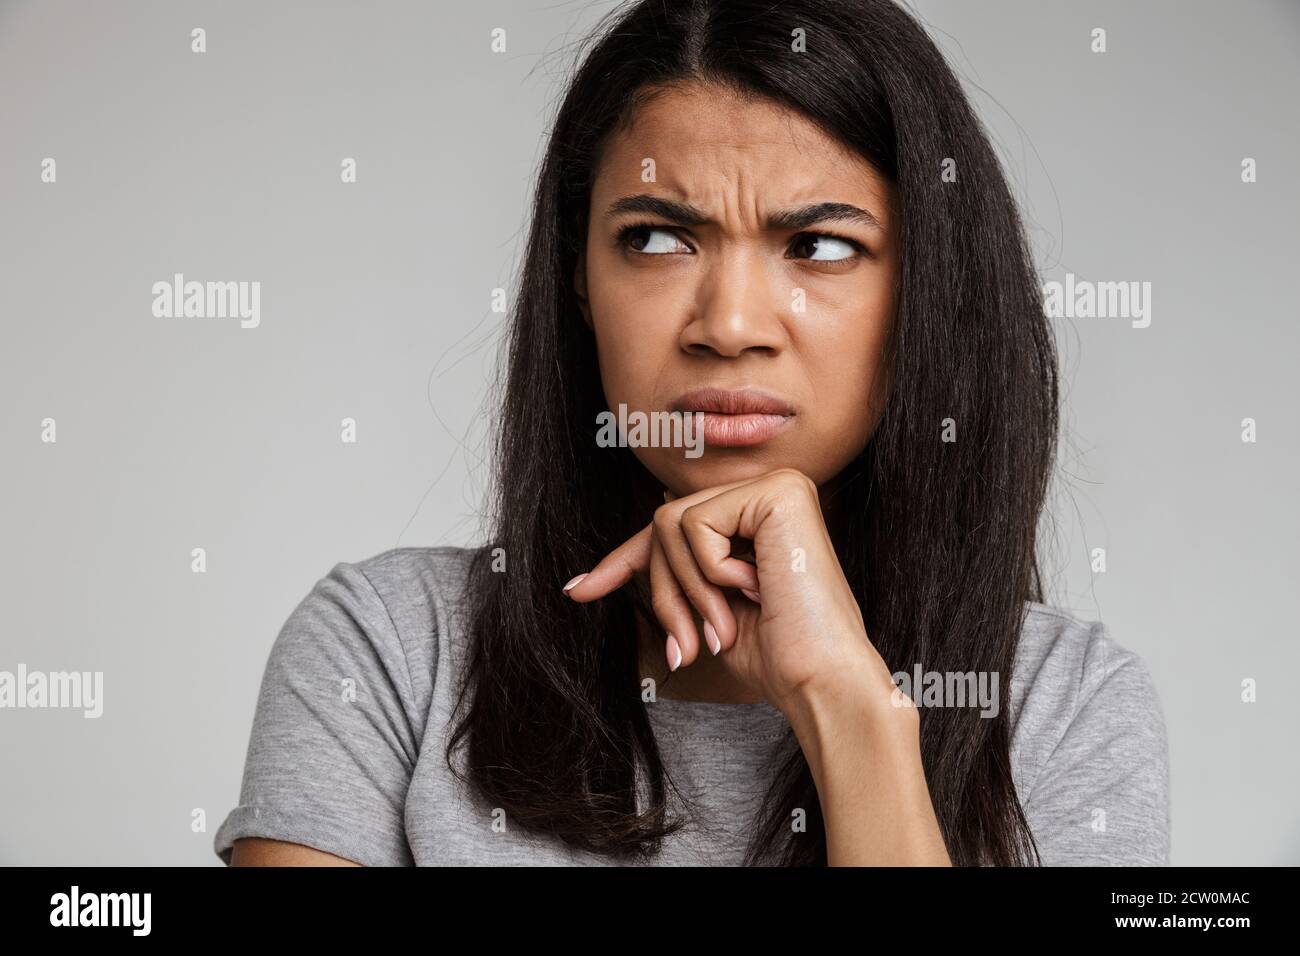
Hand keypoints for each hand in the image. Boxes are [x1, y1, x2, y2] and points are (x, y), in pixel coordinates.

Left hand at [562, 467, 901, 716]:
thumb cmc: (777, 656)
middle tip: (691, 643)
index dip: (620, 561)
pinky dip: (711, 571)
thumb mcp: (707, 608)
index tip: (576, 590)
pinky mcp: (780, 492)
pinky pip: (695, 524)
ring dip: (687, 589)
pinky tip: (755, 590)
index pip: (673, 526)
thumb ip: (678, 573)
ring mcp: (778, 486)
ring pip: (670, 521)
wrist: (819, 681)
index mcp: (759, 515)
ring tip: (725, 623)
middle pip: (664, 522)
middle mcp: (770, 491)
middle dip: (664, 591)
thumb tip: (617, 561)